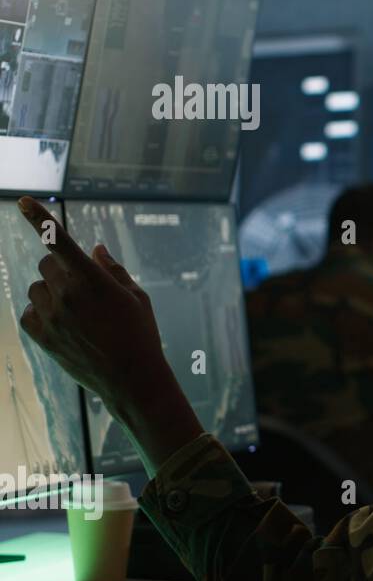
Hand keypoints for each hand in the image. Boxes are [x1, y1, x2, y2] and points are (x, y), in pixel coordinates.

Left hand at [17, 196, 200, 467]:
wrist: (131, 379)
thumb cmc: (140, 333)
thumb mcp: (136, 297)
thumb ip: (112, 269)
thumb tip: (93, 248)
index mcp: (93, 280)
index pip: (62, 242)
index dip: (42, 219)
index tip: (24, 201)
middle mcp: (68, 295)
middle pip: (48, 265)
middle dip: (62, 270)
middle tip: (84, 289)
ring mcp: (51, 317)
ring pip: (38, 287)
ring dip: (52, 292)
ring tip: (78, 314)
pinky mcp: (41, 336)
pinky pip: (31, 311)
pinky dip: (43, 312)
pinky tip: (65, 326)